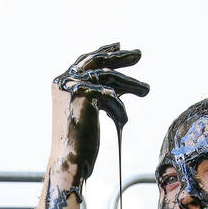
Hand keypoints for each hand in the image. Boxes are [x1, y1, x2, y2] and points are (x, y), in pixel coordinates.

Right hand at [50, 44, 148, 185]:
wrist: (69, 160)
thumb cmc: (79, 143)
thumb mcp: (90, 112)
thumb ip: (99, 96)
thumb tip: (118, 88)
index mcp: (62, 84)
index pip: (85, 61)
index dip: (104, 53)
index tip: (120, 48)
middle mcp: (64, 81)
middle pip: (96, 61)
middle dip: (119, 57)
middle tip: (139, 55)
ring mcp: (72, 87)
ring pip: (108, 76)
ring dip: (129, 83)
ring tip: (145, 89)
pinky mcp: (83, 96)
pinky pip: (111, 95)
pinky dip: (118, 109)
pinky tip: (122, 121)